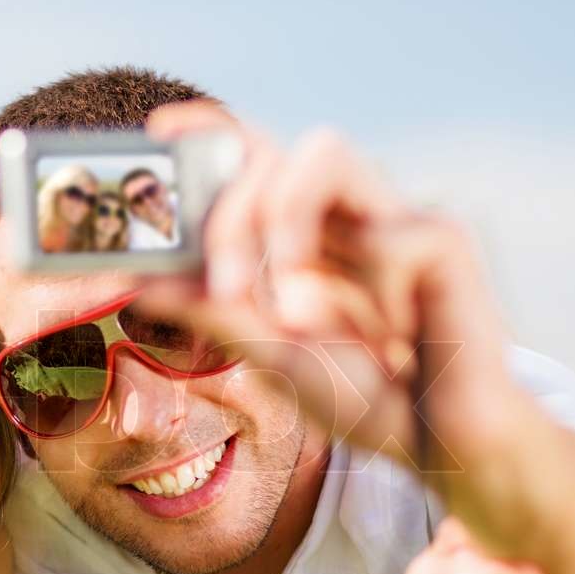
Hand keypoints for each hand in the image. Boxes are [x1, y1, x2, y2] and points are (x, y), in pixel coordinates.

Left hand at [142, 102, 574, 573]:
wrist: (438, 446)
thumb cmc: (359, 394)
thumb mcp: (265, 353)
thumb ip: (206, 310)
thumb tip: (132, 278)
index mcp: (297, 230)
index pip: (251, 152)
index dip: (209, 127)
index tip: (161, 127)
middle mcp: (341, 210)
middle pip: (269, 154)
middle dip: (230, 219)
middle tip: (227, 294)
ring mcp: (391, 215)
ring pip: (324, 155)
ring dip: (289, 226)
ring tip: (293, 310)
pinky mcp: (442, 237)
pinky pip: (388, 235)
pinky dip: (374, 298)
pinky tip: (394, 341)